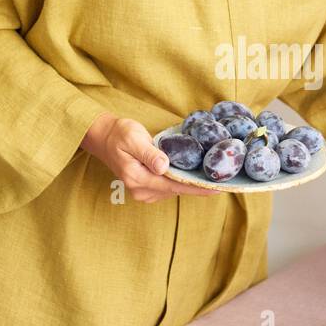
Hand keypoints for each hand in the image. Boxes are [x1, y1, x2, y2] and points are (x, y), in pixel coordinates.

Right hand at [80, 113, 214, 202]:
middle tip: (222, 182)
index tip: (216, 189)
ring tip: (210, 176)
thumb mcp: (133, 138)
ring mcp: (143, 192)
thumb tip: (164, 167)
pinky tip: (191, 173)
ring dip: (189, 184)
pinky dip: (179, 181)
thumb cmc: (119, 134)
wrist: (103, 137)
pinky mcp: (146, 188)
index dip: (196, 188)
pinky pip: (167, 187)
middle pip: (176, 190)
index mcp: (138, 179)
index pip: (173, 186)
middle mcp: (141, 190)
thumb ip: (149, 154)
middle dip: (197, 186)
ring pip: (172, 190)